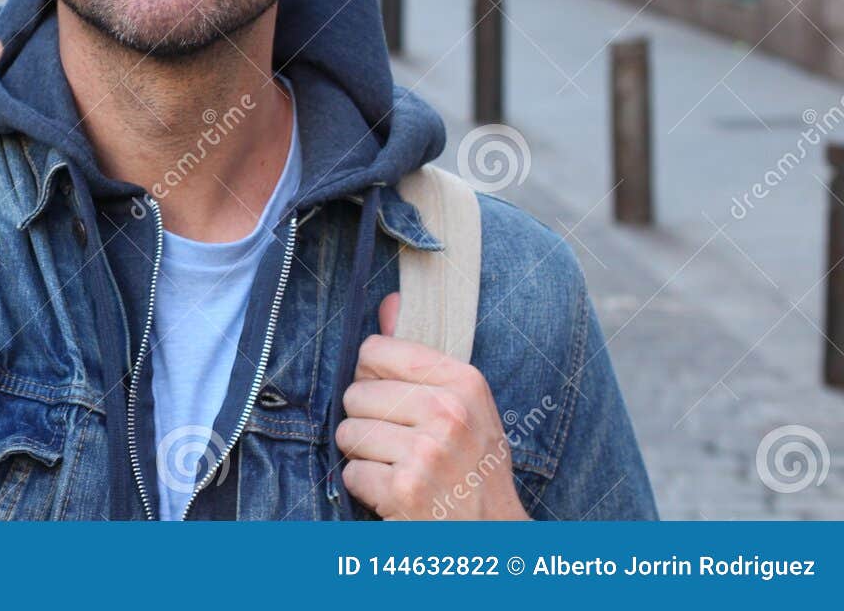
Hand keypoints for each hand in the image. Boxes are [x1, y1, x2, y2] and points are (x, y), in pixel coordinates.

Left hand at [336, 293, 530, 519]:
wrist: (494, 540)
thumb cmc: (474, 468)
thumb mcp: (463, 405)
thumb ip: (418, 353)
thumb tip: (389, 302)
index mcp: (463, 381)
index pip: (375, 350)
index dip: (372, 377)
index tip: (395, 401)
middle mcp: (448, 412)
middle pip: (356, 393)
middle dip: (367, 421)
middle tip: (401, 445)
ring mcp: (426, 452)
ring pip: (349, 433)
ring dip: (365, 456)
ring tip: (400, 468)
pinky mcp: (404, 490)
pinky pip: (351, 472)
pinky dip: (366, 488)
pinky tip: (396, 494)